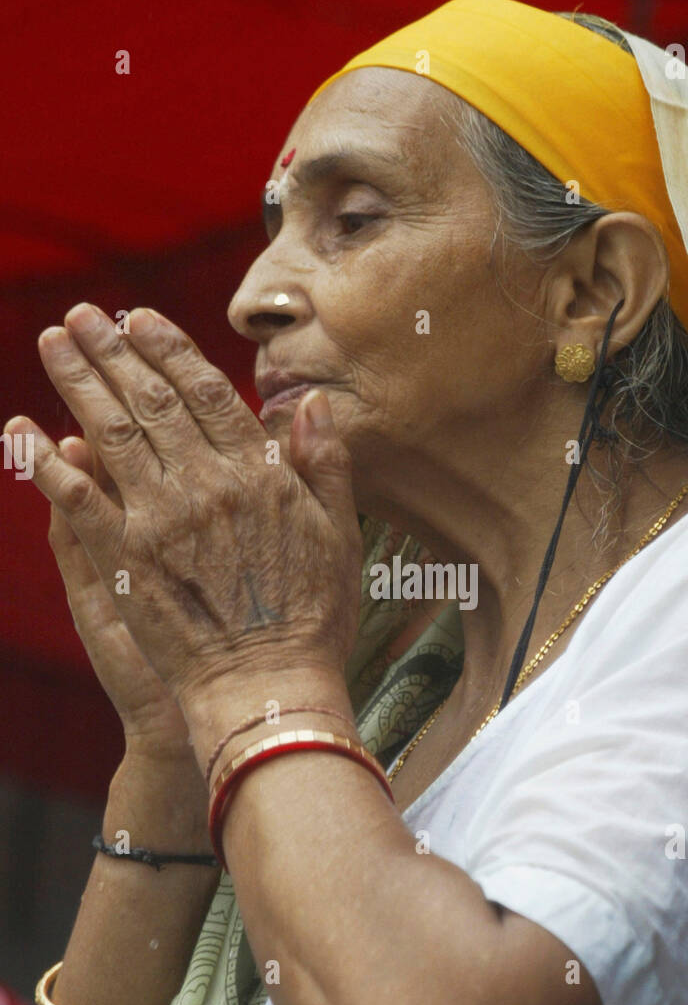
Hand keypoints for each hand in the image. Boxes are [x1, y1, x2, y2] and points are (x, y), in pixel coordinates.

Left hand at [5, 304, 363, 714]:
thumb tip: (312, 402)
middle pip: (151, 401)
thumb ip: (325, 465)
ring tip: (53, 343)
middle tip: (82, 317)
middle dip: (112, 351)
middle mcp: (206, 485)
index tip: (141, 320)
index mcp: (259, 475)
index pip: (206, 393)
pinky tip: (22, 431)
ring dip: (78, 382)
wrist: (270, 687)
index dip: (169, 350)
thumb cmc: (313, 620)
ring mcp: (160, 521)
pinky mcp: (124, 560)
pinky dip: (45, 460)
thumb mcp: (339, 536)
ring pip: (111, 433)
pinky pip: (76, 498)